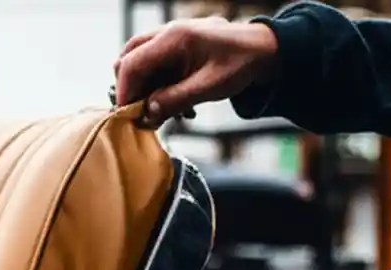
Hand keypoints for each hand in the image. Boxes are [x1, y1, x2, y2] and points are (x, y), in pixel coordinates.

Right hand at [114, 16, 277, 125]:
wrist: (265, 50)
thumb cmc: (242, 64)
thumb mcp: (211, 87)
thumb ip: (176, 99)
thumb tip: (148, 113)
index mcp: (174, 38)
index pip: (131, 65)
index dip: (125, 92)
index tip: (129, 116)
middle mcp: (167, 33)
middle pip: (128, 59)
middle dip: (131, 89)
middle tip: (144, 113)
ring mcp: (170, 37)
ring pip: (139, 62)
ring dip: (145, 88)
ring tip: (164, 110)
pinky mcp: (175, 46)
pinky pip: (154, 64)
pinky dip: (157, 84)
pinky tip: (175, 101)